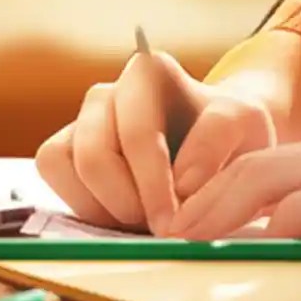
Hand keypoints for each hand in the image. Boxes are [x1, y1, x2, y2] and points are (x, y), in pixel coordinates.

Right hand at [35, 50, 275, 233]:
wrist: (214, 148)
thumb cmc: (231, 136)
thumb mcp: (249, 130)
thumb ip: (218, 142)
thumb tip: (178, 179)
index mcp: (149, 73)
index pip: (138, 134)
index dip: (154, 185)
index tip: (175, 222)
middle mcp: (106, 92)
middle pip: (94, 155)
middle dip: (126, 202)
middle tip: (159, 227)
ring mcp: (79, 119)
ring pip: (66, 162)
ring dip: (102, 206)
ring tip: (142, 220)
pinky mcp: (61, 146)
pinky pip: (51, 171)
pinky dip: (80, 202)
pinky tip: (118, 214)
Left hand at [167, 125, 300, 247]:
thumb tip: (291, 234)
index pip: (268, 162)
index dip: (224, 187)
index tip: (195, 215)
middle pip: (250, 166)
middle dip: (204, 197)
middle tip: (171, 229)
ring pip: (259, 180)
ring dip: (215, 211)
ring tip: (184, 239)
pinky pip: (300, 210)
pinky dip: (263, 229)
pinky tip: (240, 247)